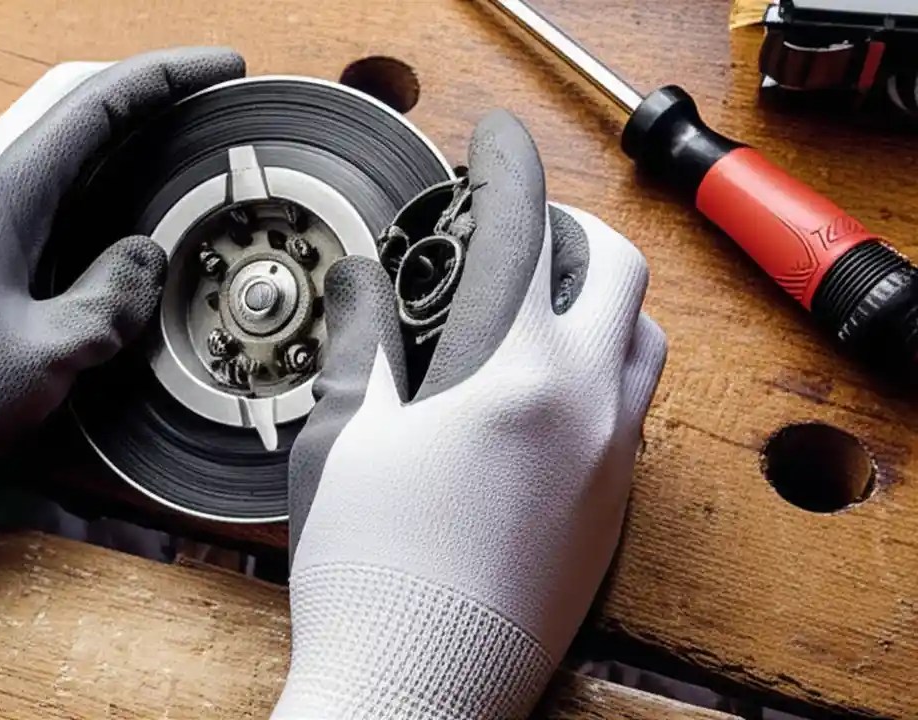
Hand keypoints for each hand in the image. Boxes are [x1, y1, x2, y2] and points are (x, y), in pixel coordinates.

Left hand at [0, 48, 244, 573]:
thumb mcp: (42, 359)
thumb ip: (110, 302)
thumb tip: (145, 258)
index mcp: (1, 189)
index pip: (97, 99)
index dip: (169, 75)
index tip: (225, 69)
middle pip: (71, 98)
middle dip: (146, 88)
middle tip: (209, 103)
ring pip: (50, 138)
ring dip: (115, 130)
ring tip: (178, 152)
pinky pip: (32, 182)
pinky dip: (86, 175)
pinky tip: (114, 214)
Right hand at [275, 111, 666, 718]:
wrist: (418, 687)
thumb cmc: (371, 573)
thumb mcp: (342, 437)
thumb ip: (359, 342)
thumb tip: (361, 283)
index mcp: (512, 374)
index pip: (521, 229)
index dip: (502, 165)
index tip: (491, 141)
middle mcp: (585, 407)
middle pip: (617, 269)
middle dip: (571, 226)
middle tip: (518, 225)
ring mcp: (611, 460)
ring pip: (643, 340)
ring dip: (603, 298)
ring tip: (542, 303)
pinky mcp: (616, 508)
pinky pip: (636, 407)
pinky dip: (606, 366)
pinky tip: (545, 390)